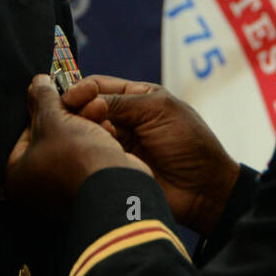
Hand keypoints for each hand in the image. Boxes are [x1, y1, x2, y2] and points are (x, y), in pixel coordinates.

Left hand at [5, 75, 151, 215]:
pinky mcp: (87, 187)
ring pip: (72, 144)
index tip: (54, 96)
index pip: (24, 133)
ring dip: (86, 124)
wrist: (116, 183)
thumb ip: (43, 97)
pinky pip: (88, 156)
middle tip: (77, 101)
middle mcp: (36, 187)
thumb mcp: (53, 117)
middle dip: (69, 116)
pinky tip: (106, 130)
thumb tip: (37, 82)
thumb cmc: (77, 157)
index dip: (41, 111)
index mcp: (17, 175)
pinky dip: (97, 141)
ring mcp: (63, 190)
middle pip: (51, 138)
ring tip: (97, 112)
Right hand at [60, 76, 238, 235]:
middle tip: (87, 119)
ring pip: (86, 132)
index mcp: (136, 98)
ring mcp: (116, 143)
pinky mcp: (113, 166)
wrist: (203, 189)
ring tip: (98, 137)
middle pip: (87, 108)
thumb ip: (124, 103)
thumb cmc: (190, 143)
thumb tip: (87, 102)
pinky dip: (91, 151)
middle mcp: (123, 118)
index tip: (72, 98)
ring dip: (87, 131)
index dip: (82, 90)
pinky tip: (98, 153)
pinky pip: (93, 156)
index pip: (98, 86)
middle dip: (81, 110)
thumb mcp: (160, 110)